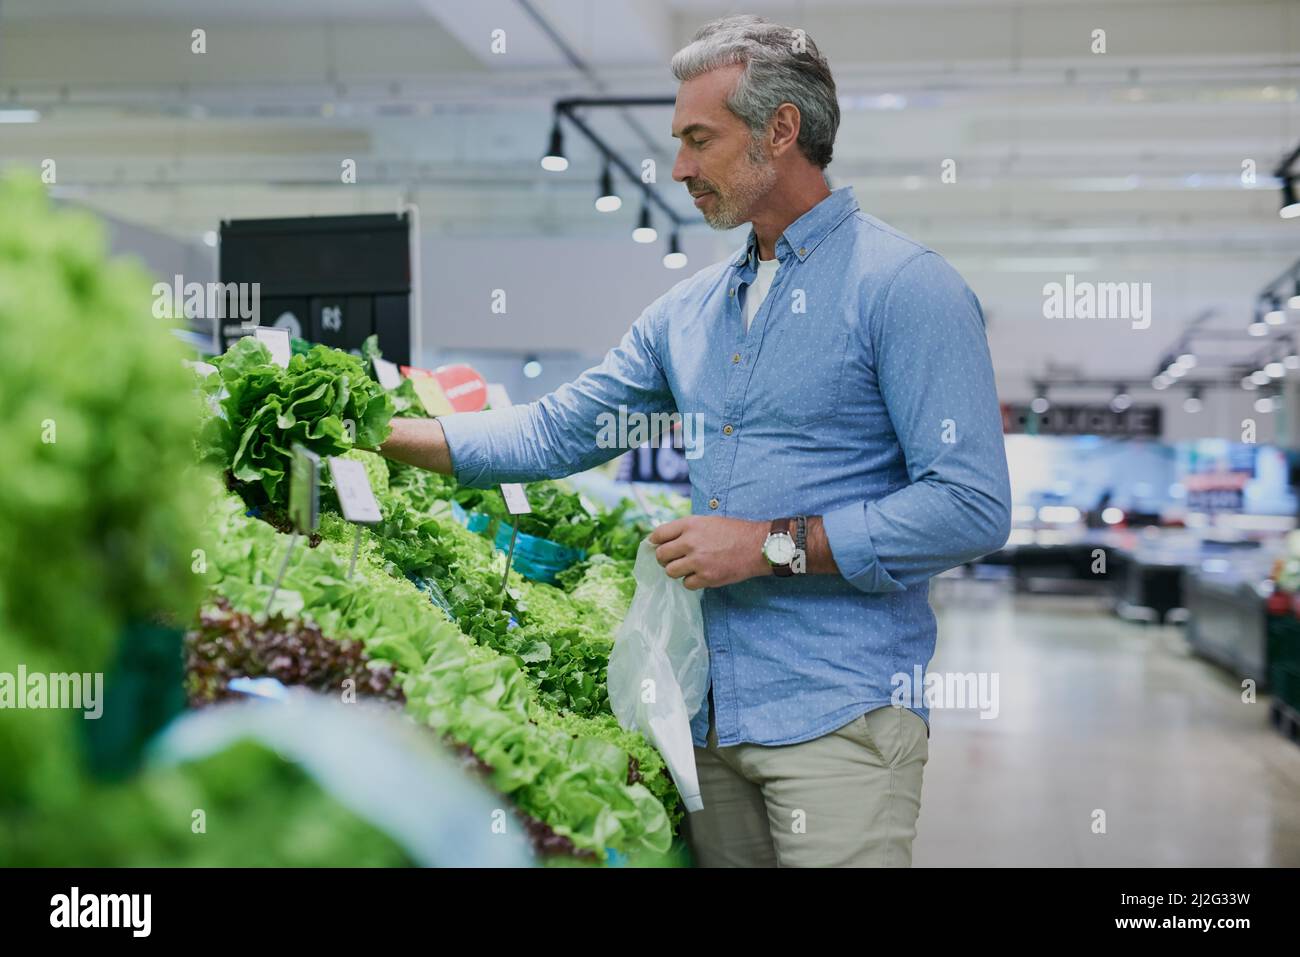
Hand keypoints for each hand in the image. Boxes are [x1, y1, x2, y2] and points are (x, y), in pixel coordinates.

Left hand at [648, 515, 768, 589]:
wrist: (758, 546)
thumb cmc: (734, 532)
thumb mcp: (708, 521)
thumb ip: (687, 529)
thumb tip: (664, 540)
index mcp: (690, 524)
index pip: (659, 534)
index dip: (656, 542)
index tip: (658, 546)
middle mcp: (690, 542)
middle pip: (661, 555)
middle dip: (665, 559)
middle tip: (674, 560)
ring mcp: (698, 561)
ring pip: (670, 572)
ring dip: (677, 571)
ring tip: (689, 568)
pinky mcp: (707, 577)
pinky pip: (686, 584)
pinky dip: (692, 581)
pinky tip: (701, 575)